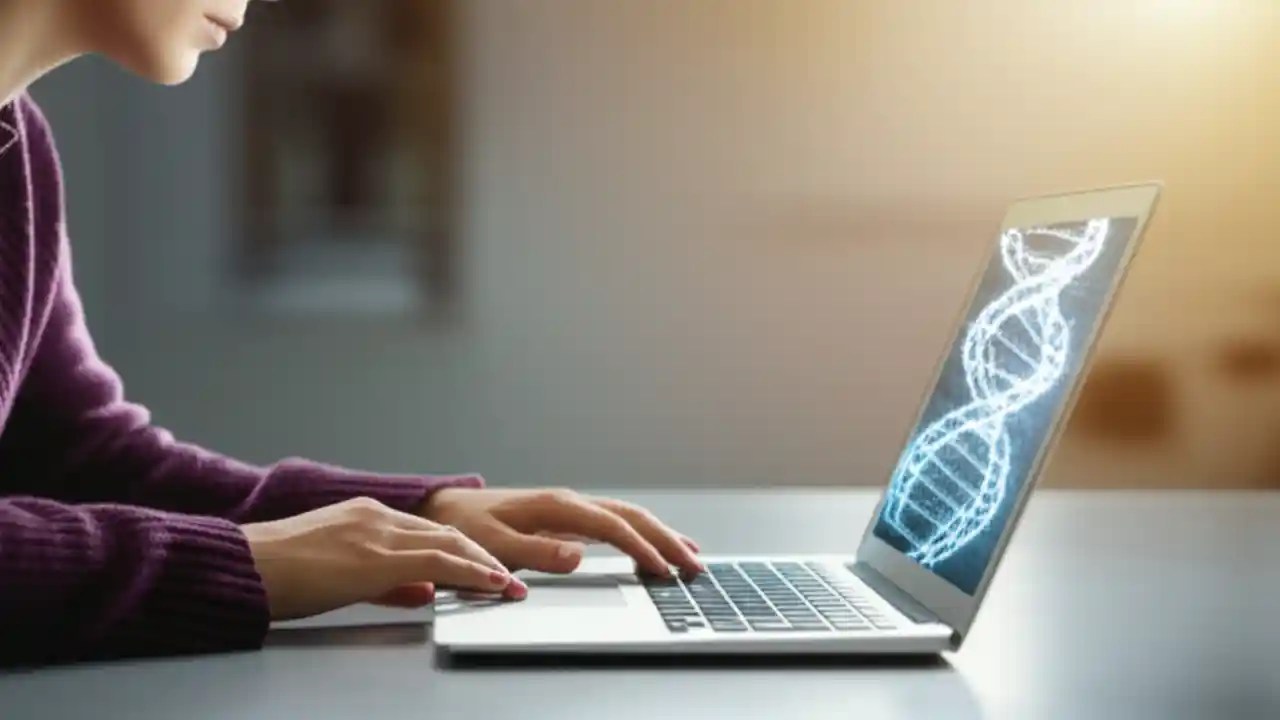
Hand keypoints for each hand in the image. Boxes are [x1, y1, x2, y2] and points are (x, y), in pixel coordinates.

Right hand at [241, 497, 527, 620]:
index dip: (463, 550)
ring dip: (485, 565)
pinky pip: (437, 563)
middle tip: (509, 577)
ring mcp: (377, 533)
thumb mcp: (339, 576)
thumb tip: (424, 593)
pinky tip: (490, 584)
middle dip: (483, 556)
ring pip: (448, 544)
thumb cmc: (279, 576)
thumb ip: (386, 583)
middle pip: (446, 534)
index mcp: (366, 516)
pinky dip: (470, 573)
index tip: (487, 566)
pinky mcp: (375, 557)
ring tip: (509, 585)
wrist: (244, 568)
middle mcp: (376, 517)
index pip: (428, 531)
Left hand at [421, 488, 704, 576]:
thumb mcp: (494, 543)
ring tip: (690, 555)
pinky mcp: (568, 518)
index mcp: (556, 506)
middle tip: (696, 564)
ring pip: (627, 516)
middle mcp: (569, 502)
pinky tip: (654, 547)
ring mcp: (571, 508)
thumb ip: (535, 551)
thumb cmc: (465, 528)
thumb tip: (578, 556)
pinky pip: (614, 523)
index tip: (665, 569)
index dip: (642, 548)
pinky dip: (641, 533)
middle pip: (631, 516)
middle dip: (666, 539)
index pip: (612, 526)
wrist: (446, 511)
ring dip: (660, 534)